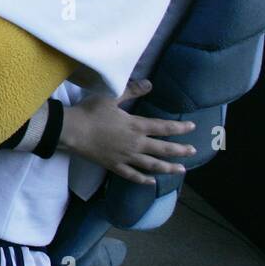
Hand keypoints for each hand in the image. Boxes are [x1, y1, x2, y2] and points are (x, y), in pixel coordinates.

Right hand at [60, 79, 197, 184]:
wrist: (72, 131)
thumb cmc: (90, 112)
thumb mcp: (111, 96)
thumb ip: (131, 90)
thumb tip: (150, 83)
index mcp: (136, 126)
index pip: (164, 128)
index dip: (180, 128)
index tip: (193, 127)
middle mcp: (135, 144)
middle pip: (163, 149)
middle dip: (180, 150)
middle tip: (193, 151)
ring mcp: (125, 157)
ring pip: (152, 165)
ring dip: (168, 168)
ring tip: (181, 170)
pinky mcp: (114, 165)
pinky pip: (132, 175)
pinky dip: (143, 179)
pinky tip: (151, 182)